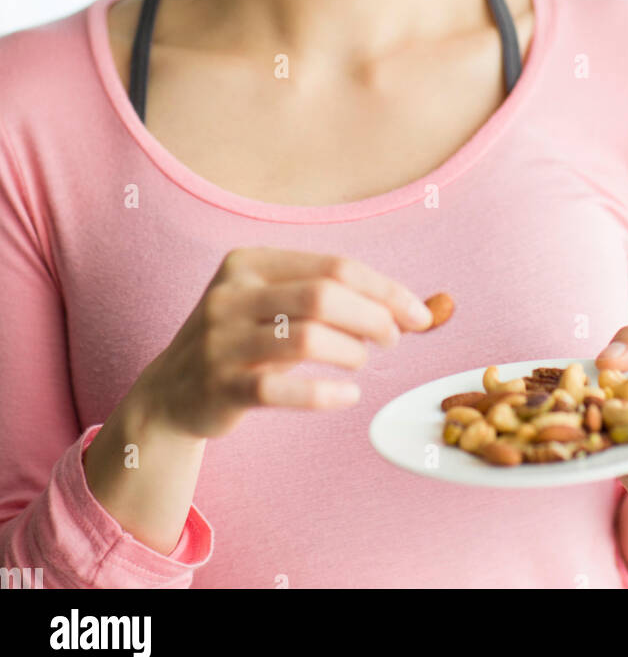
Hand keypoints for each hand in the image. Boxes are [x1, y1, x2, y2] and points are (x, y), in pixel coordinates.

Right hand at [139, 248, 433, 440]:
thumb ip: (339, 298)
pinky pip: (280, 388)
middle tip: (392, 339)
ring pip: (305, 336)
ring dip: (351, 351)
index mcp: (250, 261)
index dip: (385, 289)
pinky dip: (323, 393)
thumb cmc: (245, 342)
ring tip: (362, 362)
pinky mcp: (218, 385)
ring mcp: (221, 339)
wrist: (171, 392)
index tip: (419, 315)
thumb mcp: (278, 305)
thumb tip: (427, 307)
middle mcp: (231, 292)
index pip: (335, 265)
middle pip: (324, 295)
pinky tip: (348, 394)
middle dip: (373, 317)